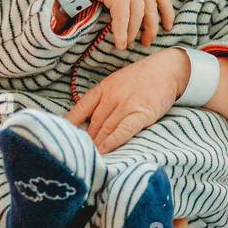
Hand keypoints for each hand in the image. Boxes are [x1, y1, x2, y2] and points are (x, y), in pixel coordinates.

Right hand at [61, 0, 174, 50]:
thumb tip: (145, 10)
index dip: (167, 12)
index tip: (168, 26)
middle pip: (150, 10)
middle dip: (150, 29)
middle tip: (146, 42)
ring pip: (136, 16)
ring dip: (132, 33)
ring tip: (128, 43)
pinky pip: (122, 18)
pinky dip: (121, 33)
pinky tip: (120, 44)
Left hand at [65, 48, 188, 152]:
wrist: (167, 69)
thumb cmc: (141, 79)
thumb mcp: (116, 83)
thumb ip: (102, 99)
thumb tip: (86, 121)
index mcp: (103, 88)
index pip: (80, 108)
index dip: (70, 124)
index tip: (61, 137)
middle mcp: (112, 96)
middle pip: (93, 123)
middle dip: (85, 141)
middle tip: (76, 155)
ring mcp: (127, 104)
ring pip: (106, 129)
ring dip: (96, 145)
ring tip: (89, 159)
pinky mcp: (142, 113)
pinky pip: (124, 130)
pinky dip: (113, 142)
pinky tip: (105, 151)